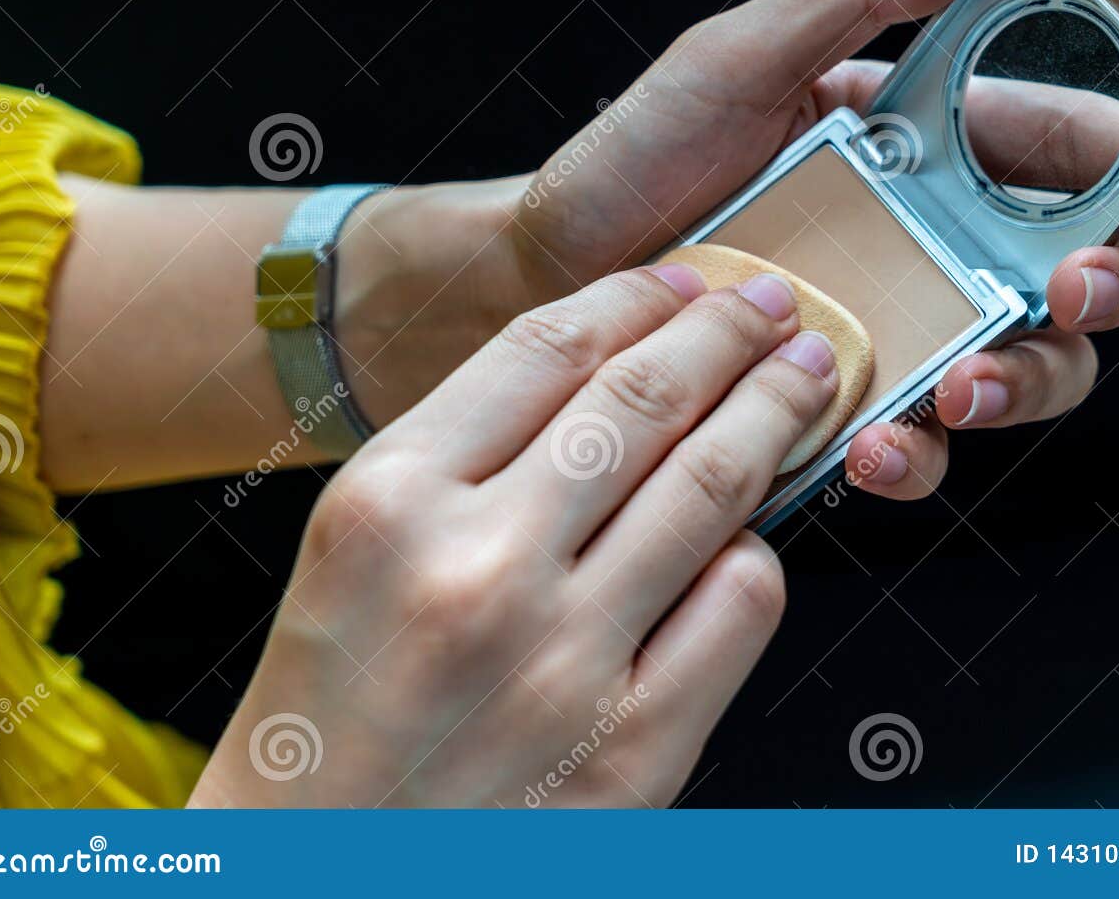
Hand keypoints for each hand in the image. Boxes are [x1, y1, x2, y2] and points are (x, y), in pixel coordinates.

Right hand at [190, 262, 835, 806]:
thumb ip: (469, 457)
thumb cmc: (331, 712)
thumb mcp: (358, 550)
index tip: (682, 279)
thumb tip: (616, 376)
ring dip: (772, 411)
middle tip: (770, 304)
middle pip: (644, 400)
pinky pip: (739, 602)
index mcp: (390, 501)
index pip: (546, 349)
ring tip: (802, 376)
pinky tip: (751, 532)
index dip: (636, 296)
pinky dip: (756, 550)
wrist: (315, 870)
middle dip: (725, 333)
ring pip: (712, 485)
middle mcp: (480, 568)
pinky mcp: (634, 747)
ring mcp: (565, 660)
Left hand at [504, 0, 1118, 498]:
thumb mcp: (744, 54)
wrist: (558, 271)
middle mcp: (942, 241)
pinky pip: (929, 448)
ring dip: (1027, 384)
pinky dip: (923, 455)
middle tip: (1074, 287)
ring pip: (1032, 371)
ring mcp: (907, 330)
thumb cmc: (644, 153)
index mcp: (938, 146)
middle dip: (1113, 286)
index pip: (1086, 151)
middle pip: (1090, 271)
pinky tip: (885, 442)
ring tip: (966, 385)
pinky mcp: (856, 409)